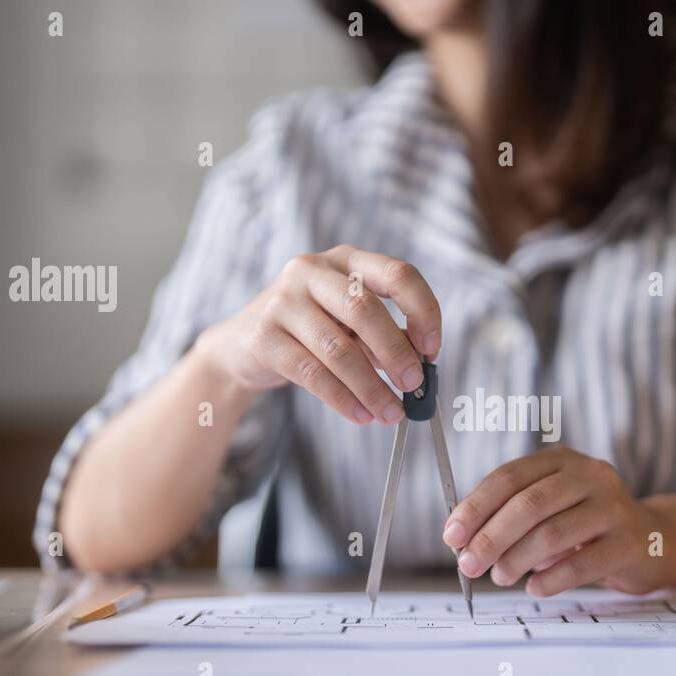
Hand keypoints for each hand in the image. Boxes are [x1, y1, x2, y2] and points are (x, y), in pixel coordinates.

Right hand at [194, 245, 440, 424]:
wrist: (243, 343)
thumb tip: (423, 367)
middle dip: (396, 352)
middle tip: (414, 386)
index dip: (423, 310)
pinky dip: (343, 399)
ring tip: (391, 413)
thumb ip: (386, 336)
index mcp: (347, 260)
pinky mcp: (263, 337)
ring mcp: (283, 301)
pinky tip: (361, 415)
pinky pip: (312, 374)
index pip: (397, 274)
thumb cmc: (312, 330)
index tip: (432, 348)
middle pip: (365, 309)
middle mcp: (312, 271)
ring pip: (338, 349)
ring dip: (371, 387)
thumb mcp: (351, 323)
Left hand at [442, 446, 672, 596]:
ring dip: (517, 560)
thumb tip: (463, 542)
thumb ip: (511, 516)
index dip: (476, 507)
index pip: (510, 477)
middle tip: (468, 565)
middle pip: (529, 504)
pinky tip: (534, 588)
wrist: (654, 540)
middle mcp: (590, 475)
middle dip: (491, 537)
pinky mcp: (630, 542)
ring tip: (499, 577)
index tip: (452, 536)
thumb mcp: (551, 507)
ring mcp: (614, 507)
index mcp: (562, 460)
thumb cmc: (587, 526)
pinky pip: (582, 564)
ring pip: (553, 533)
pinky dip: (551, 579)